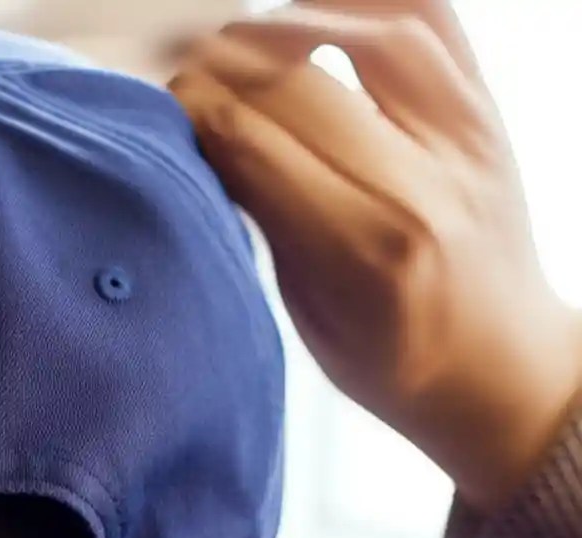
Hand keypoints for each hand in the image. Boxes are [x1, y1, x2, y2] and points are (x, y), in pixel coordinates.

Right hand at [171, 0, 581, 512]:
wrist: (505, 370)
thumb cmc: (396, 359)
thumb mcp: (307, 312)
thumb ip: (263, 220)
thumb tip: (204, 137)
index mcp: (366, 251)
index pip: (252, 141)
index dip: (193, 109)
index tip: (162, 110)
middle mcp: (424, 183)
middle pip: (297, 82)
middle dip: (222, 65)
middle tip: (184, 71)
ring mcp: (468, 138)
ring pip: (374, 32)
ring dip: (288, 21)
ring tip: (241, 38)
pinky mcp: (489, 112)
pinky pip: (435, 20)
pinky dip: (368, 3)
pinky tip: (317, 14)